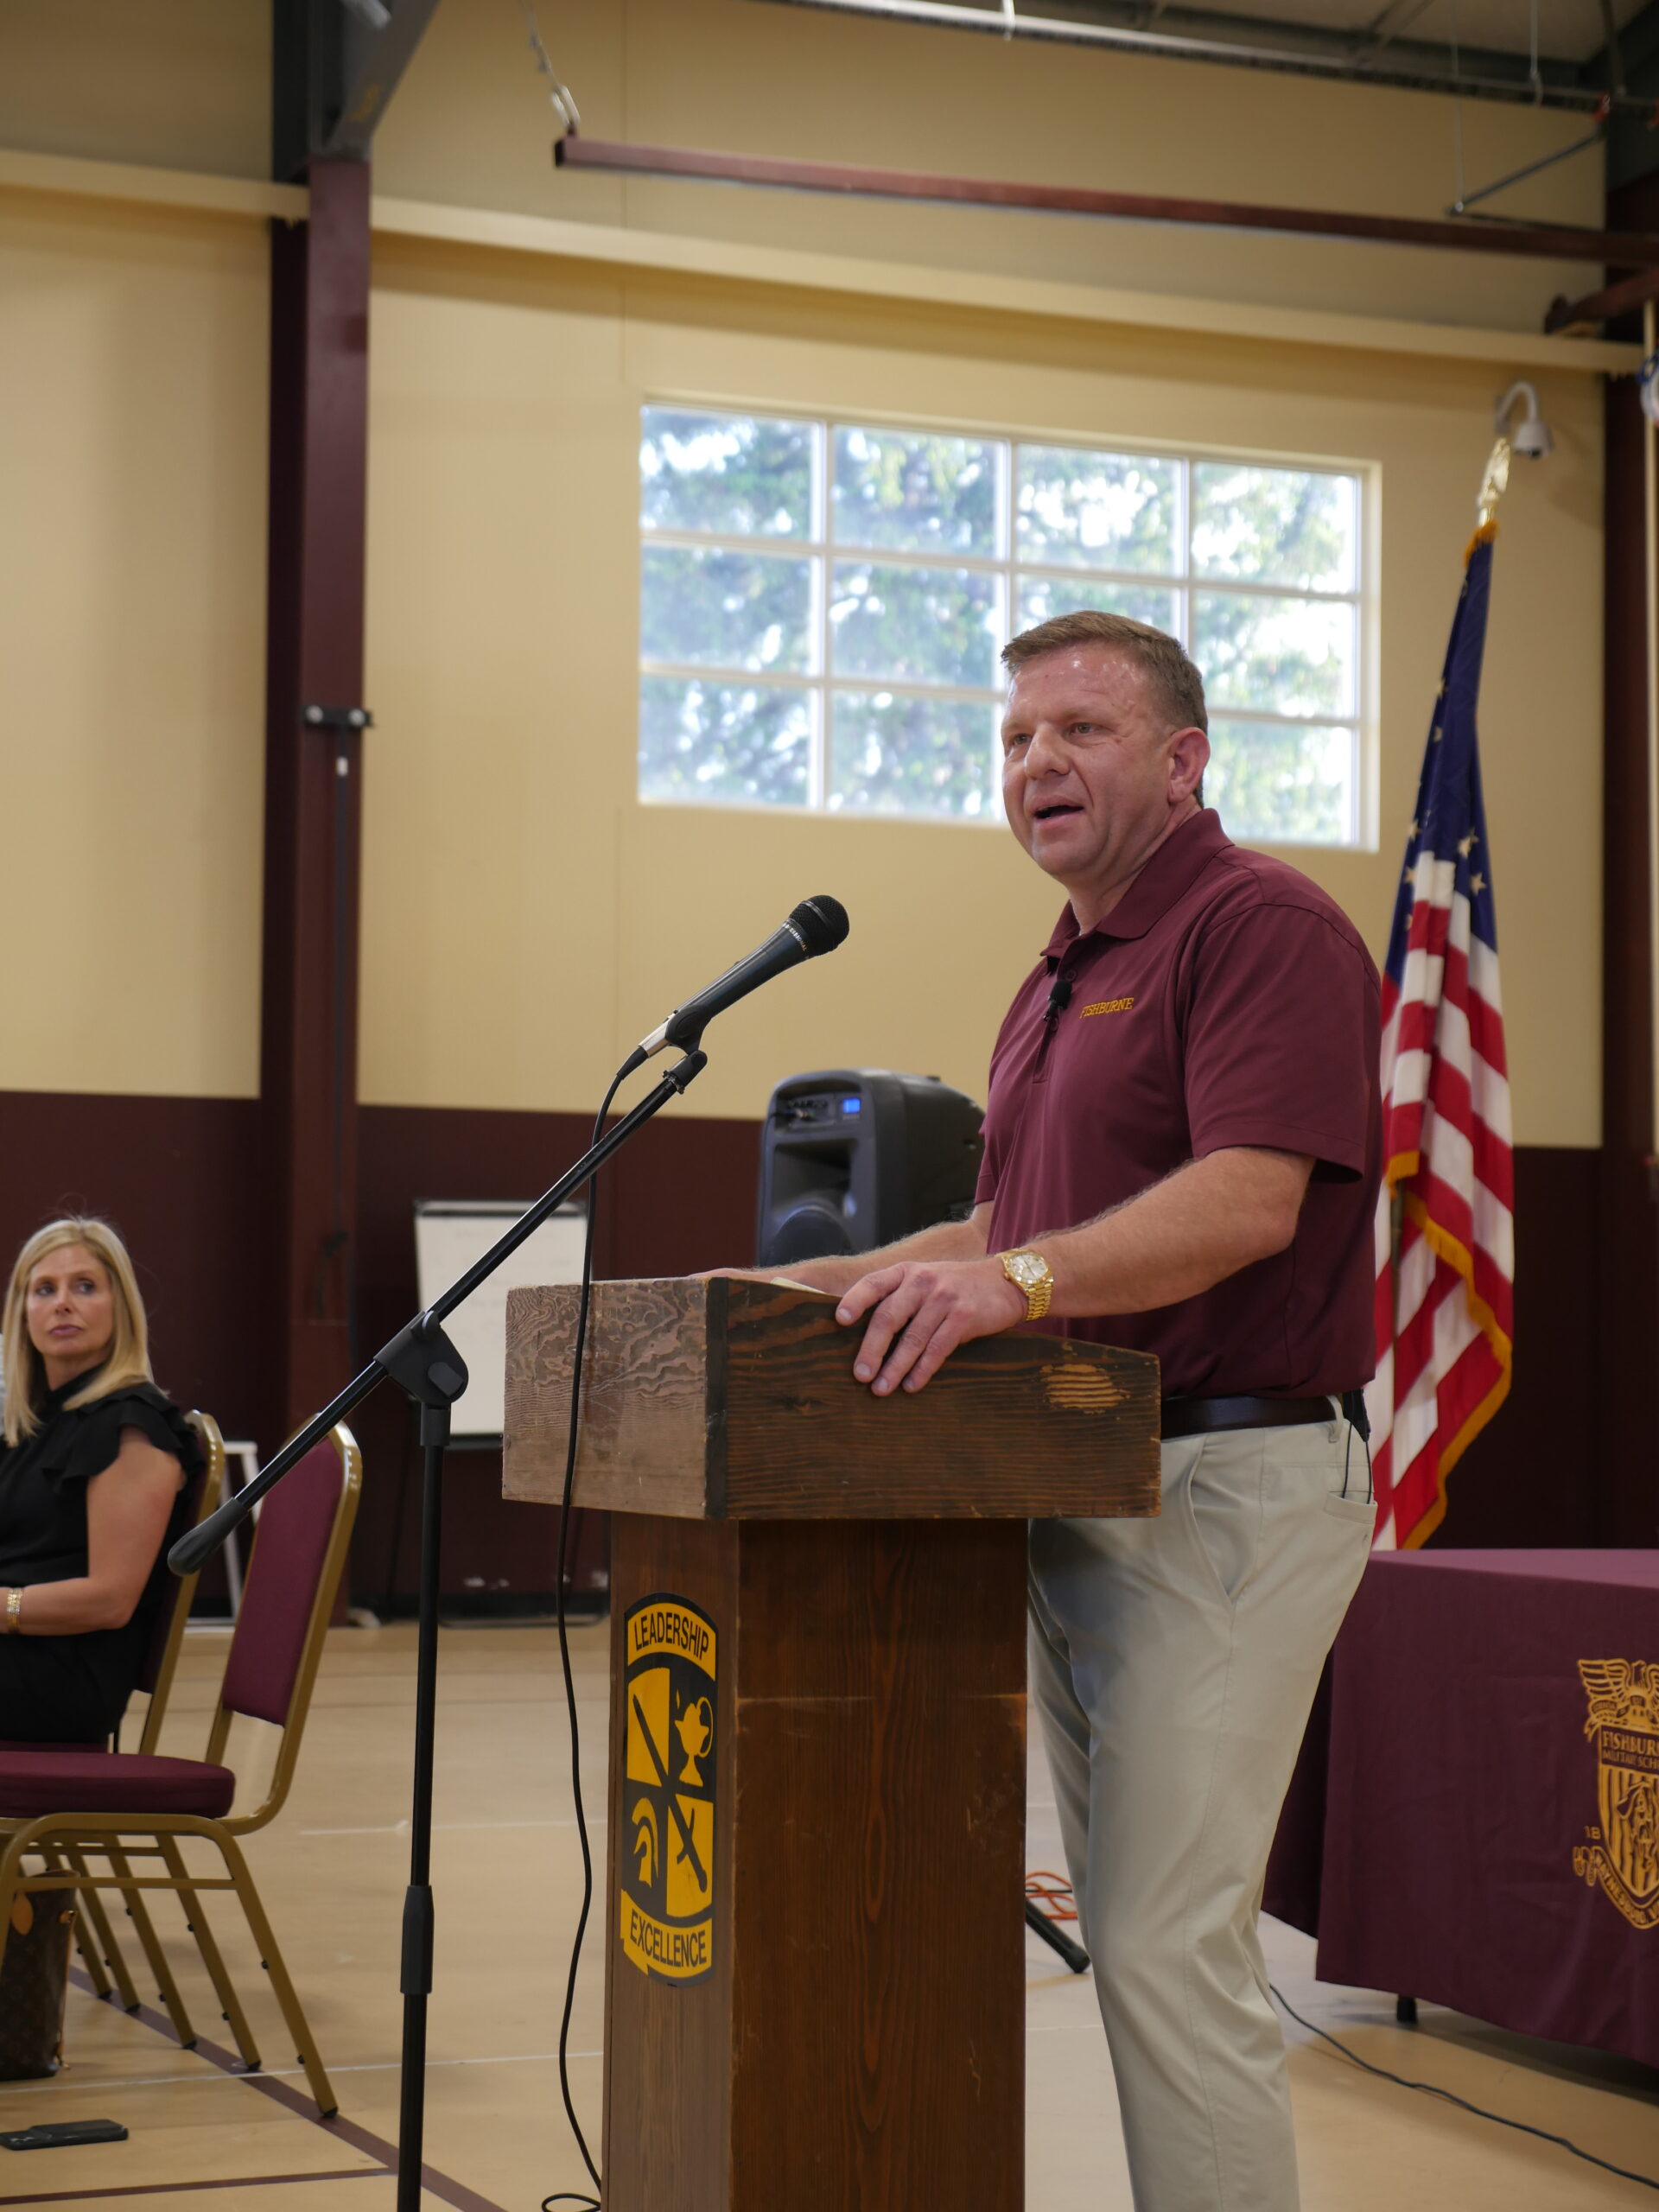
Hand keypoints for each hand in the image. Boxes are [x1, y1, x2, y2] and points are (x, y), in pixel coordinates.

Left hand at [836, 1258, 1026, 1395]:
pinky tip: (912, 1385)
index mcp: (906, 1272)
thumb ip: (899, 1297)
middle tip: (860, 1375)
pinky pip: (938, 1348)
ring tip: (881, 1388)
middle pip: (888, 1317)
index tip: (840, 1320)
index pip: (873, 1284)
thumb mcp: (925, 1279)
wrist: (1004, 1282)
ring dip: (895, 1367)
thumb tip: (864, 1337)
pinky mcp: (964, 1316)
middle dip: (871, 1349)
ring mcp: (944, 1298)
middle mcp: (922, 1281)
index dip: (855, 1300)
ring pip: (912, 1338)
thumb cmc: (955, 1287)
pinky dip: (922, 1370)